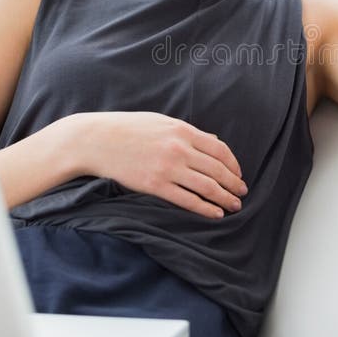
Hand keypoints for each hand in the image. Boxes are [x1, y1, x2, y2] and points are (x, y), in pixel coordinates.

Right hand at [75, 111, 247, 218]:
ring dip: (224, 198)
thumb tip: (214, 141)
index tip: (239, 175)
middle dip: (234, 184)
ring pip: (207, 187)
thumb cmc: (128, 128)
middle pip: (218, 170)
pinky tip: (215, 214)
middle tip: (242, 194)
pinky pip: (187, 200)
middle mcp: (179, 149)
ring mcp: (167, 168)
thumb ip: (189, 133)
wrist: (95, 140)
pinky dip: (205, 208)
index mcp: (183, 130)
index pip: (220, 150)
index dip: (234, 165)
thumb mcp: (162, 122)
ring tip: (233, 207)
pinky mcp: (154, 185)